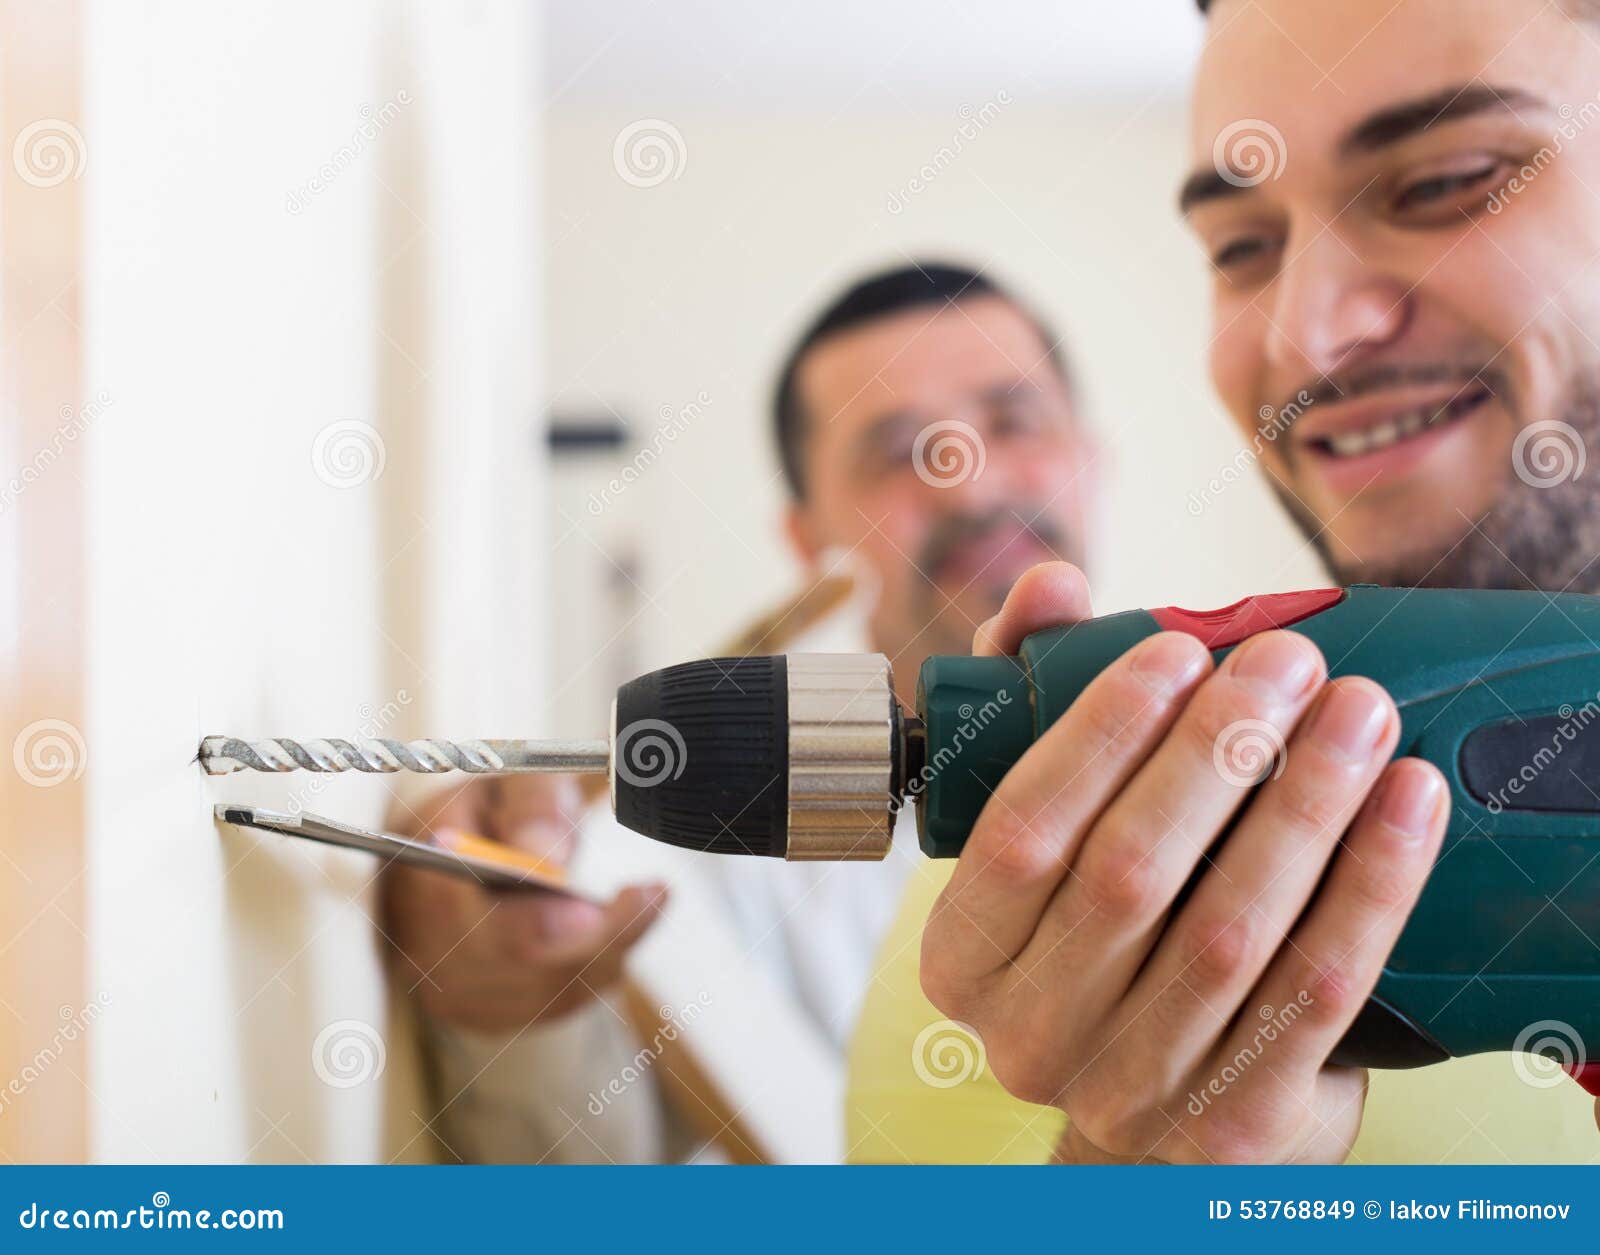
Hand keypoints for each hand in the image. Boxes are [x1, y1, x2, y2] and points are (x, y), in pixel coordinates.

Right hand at [379, 774, 665, 1033]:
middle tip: (650, 894)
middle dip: (595, 934)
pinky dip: (600, 966)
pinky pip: (559, 1003)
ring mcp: (457, 992)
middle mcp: (427, 950)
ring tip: (647, 897)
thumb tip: (545, 854)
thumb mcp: (511, 782)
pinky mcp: (491, 1014)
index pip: (469, 918)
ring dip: (609, 946)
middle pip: (518, 964)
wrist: (457, 852)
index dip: (534, 923)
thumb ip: (532, 807)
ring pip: (547, 989)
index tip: (593, 909)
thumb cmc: (489, 811)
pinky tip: (621, 927)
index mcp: (421, 879)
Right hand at [922, 563, 1448, 1163]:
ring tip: (1359, 708)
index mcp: (960, 957)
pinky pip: (1314, 994)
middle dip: (1219, 750)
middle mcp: (1029, 1034)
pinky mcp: (1235, 1124)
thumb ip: (1029, 691)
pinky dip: (1370, 888)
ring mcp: (1130, 1090)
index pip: (1019, 832)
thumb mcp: (1044, 820)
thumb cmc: (1092, 925)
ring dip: (1305, 804)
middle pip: (1130, 875)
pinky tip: (1406, 803)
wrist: (1158, 1100)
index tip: (1178, 650)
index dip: (1100, 734)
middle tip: (1288, 660)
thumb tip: (1050, 586)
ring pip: (1230, 931)